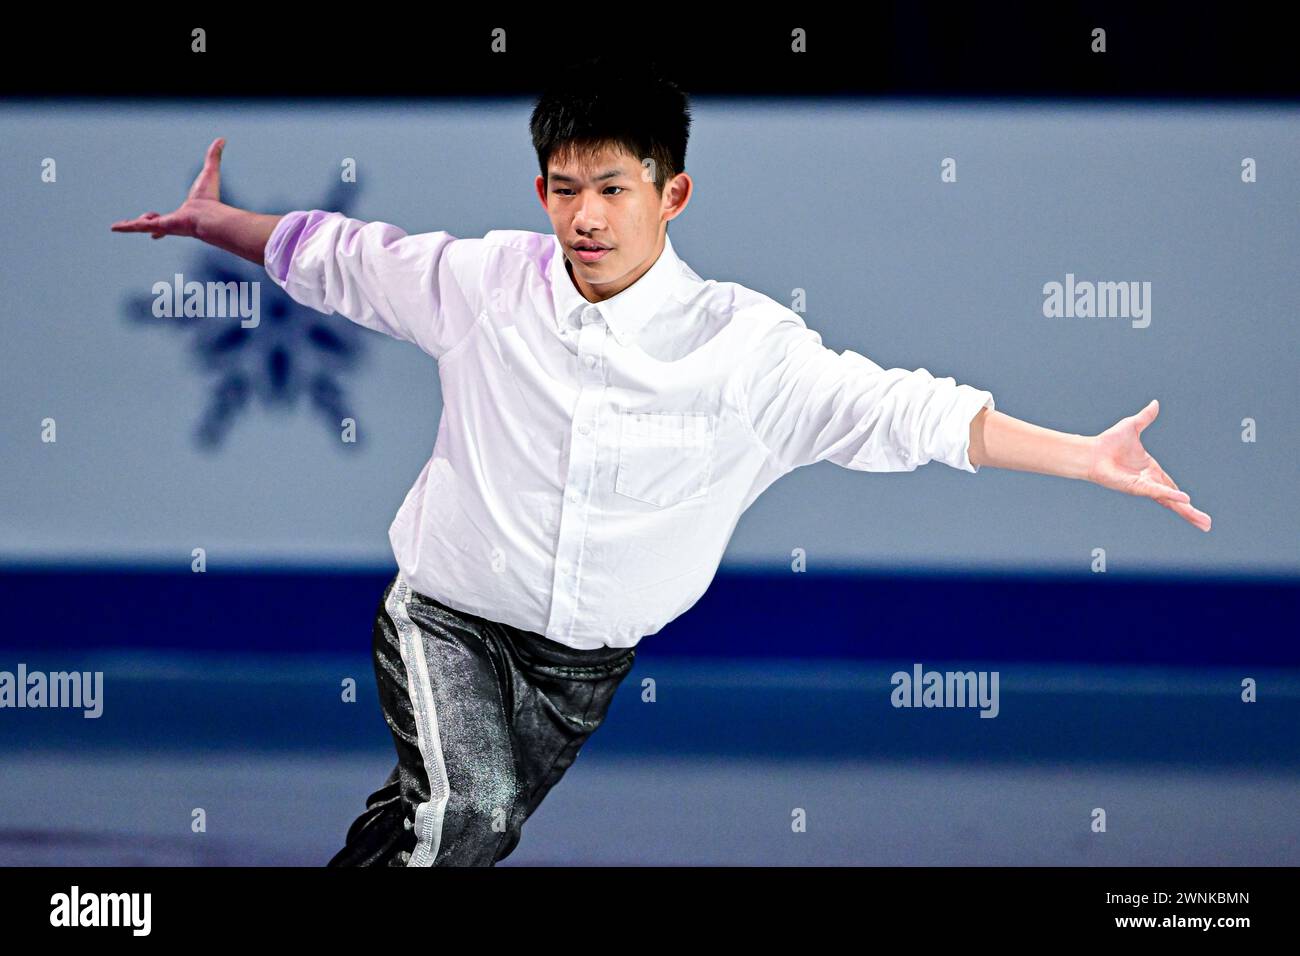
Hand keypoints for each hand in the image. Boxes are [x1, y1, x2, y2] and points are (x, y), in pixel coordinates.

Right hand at [110, 137, 227, 239]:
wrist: (208, 216)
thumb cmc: (210, 198)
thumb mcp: (209, 172)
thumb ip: (213, 157)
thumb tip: (222, 139)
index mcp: (185, 214)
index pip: (172, 216)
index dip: (166, 218)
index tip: (161, 221)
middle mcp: (174, 223)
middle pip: (158, 224)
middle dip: (149, 223)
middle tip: (142, 223)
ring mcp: (165, 226)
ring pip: (144, 225)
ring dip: (133, 225)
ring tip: (118, 227)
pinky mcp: (158, 226)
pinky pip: (138, 226)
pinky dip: (126, 226)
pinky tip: (114, 227)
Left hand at [1087, 399, 1211, 531]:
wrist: (1091, 451)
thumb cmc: (1108, 442)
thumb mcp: (1133, 426)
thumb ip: (1146, 417)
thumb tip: (1155, 404)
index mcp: (1151, 470)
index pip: (1170, 486)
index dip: (1181, 497)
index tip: (1191, 506)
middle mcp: (1148, 481)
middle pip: (1174, 499)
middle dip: (1190, 512)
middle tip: (1205, 524)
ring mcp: (1143, 486)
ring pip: (1169, 501)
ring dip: (1186, 511)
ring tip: (1202, 522)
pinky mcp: (1136, 486)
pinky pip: (1156, 491)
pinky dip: (1170, 495)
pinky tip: (1184, 501)